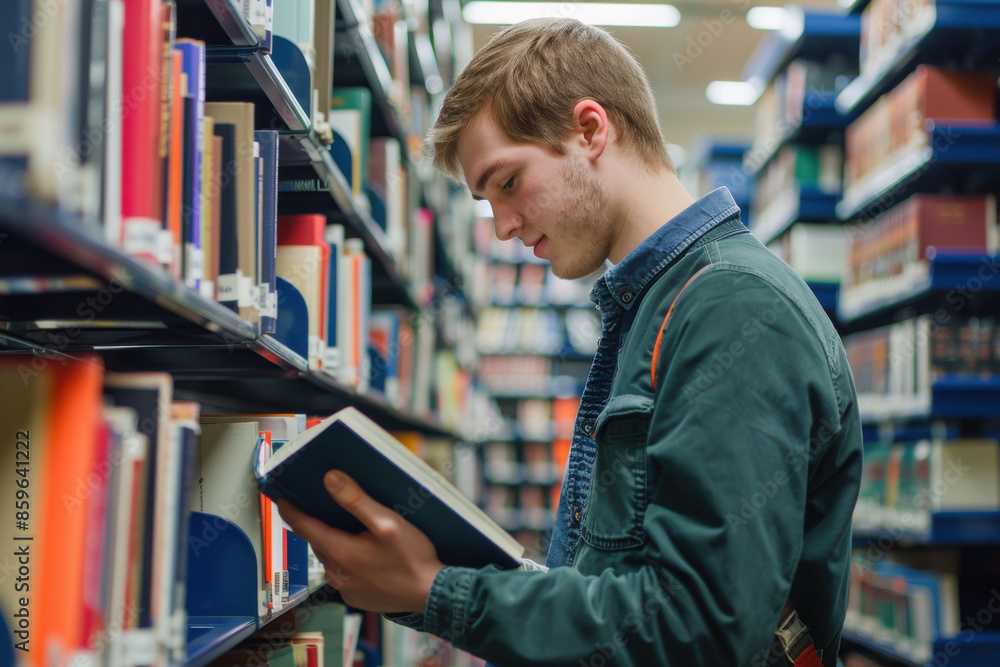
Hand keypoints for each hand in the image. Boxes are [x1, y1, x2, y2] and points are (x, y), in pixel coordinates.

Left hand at [276, 470, 443, 613]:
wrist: (432, 594)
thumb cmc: (413, 559)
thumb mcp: (387, 522)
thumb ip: (356, 500)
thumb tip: (331, 479)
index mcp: (341, 553)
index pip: (303, 527)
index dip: (290, 510)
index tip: (281, 498)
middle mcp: (337, 573)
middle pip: (317, 541)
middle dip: (317, 523)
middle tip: (323, 506)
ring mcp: (345, 588)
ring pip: (330, 557)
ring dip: (333, 541)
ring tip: (348, 527)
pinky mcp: (356, 597)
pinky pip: (342, 572)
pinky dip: (346, 559)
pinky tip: (364, 552)